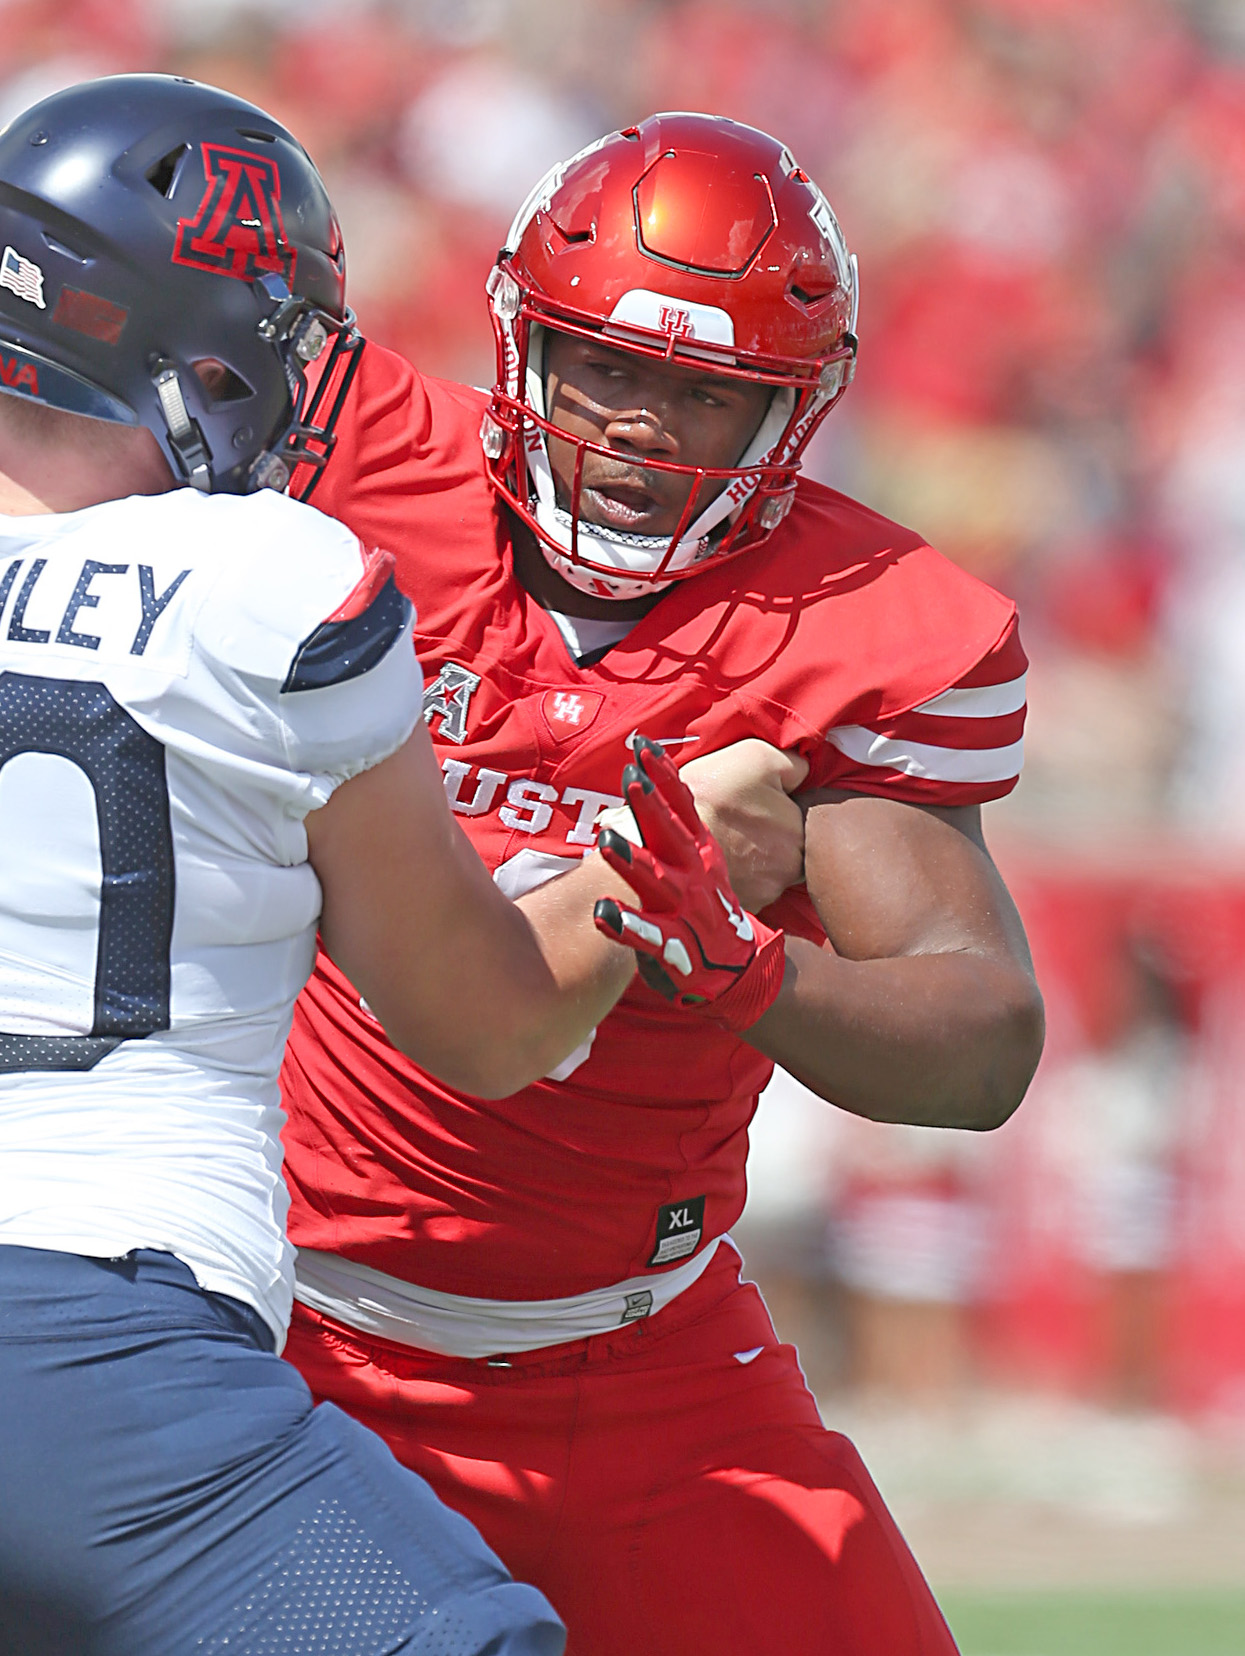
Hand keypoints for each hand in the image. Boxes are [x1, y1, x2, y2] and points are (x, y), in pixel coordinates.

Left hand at [592, 737, 786, 1030]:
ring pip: (657, 880)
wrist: (737, 965)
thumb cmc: (705, 903)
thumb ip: (675, 822)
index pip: (682, 803)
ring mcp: (686, 909)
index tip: (641, 744)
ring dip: (632, 860)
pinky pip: (649, 935)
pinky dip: (626, 925)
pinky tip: (601, 913)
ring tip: (605, 840)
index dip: (662, 773)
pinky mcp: (675, 946)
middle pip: (672, 833)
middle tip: (630, 777)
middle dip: (651, 805)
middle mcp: (695, 873)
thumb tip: (649, 777)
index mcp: (700, 849)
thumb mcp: (699, 858)